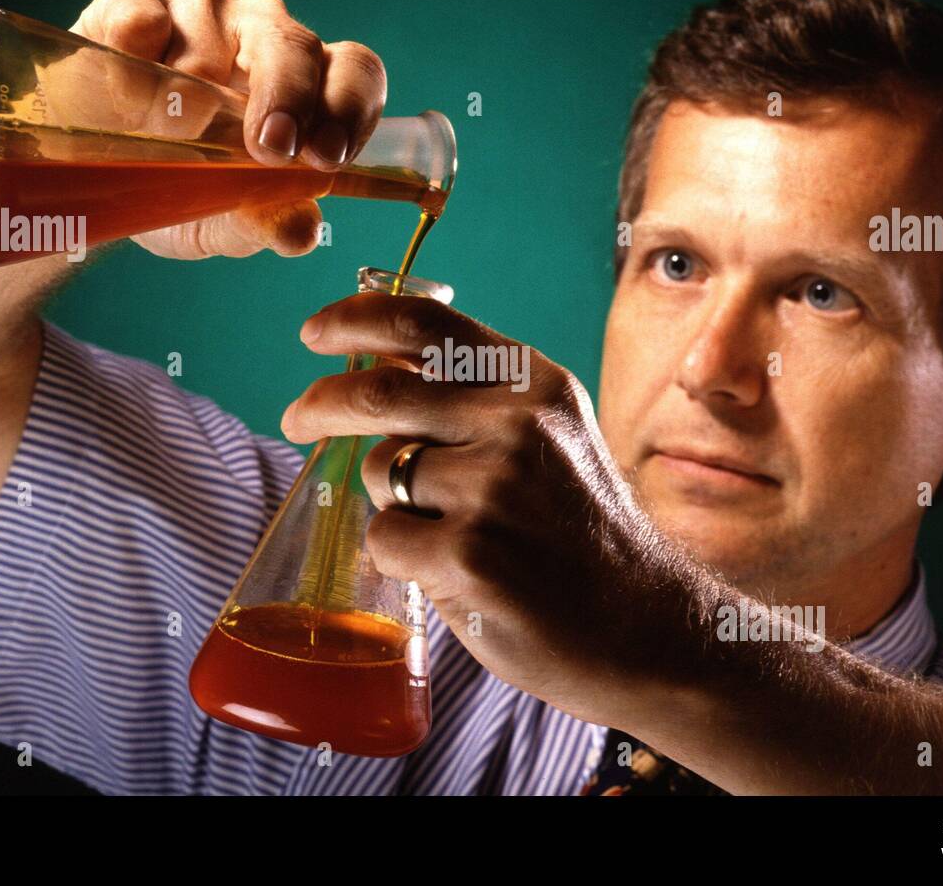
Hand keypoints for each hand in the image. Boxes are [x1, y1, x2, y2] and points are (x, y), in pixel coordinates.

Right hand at [70, 0, 386, 258]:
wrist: (87, 171)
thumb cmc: (173, 185)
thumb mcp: (222, 220)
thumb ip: (265, 221)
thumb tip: (302, 231)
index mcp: (306, 87)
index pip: (354, 73)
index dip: (348, 108)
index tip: (325, 156)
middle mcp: (264, 36)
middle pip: (295, 45)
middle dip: (287, 97)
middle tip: (267, 149)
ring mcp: (203, 11)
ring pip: (210, 32)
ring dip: (186, 97)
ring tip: (166, 137)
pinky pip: (144, 17)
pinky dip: (134, 60)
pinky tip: (125, 100)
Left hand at [280, 292, 716, 728]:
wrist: (646, 624)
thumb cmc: (583, 534)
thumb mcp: (551, 438)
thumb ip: (476, 400)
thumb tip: (378, 367)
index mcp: (533, 383)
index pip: (423, 323)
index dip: (354, 318)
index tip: (315, 332)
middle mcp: (515, 422)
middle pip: (376, 392)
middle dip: (319, 404)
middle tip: (297, 418)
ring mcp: (492, 487)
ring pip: (378, 472)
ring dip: (389, 500)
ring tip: (448, 532)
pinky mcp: (468, 554)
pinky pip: (384, 537)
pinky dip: (401, 555)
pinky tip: (454, 571)